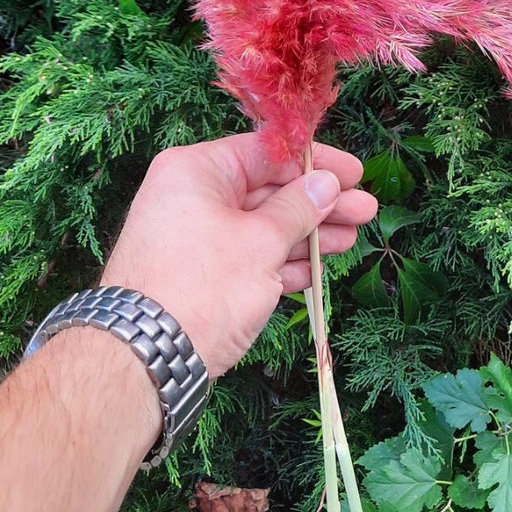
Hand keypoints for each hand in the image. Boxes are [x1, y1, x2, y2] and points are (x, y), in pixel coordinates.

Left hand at [101, 135, 376, 376]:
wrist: (146, 359)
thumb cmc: (201, 287)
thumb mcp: (260, 242)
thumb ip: (298, 209)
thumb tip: (326, 184)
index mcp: (197, 171)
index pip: (266, 152)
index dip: (315, 162)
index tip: (355, 173)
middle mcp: (192, 197)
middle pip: (268, 190)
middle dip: (319, 202)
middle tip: (366, 210)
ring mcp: (196, 239)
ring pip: (263, 227)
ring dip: (308, 234)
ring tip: (352, 238)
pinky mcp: (202, 277)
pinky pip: (250, 258)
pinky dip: (283, 263)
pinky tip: (318, 268)